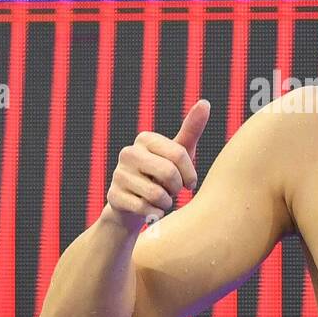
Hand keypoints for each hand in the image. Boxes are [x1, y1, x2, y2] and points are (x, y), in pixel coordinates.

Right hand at [105, 99, 210, 231]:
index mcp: (145, 139)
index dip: (190, 174)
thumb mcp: (179, 153)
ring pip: (157, 194)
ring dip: (166, 203)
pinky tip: (150, 210)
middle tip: (173, 192)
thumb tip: (205, 102)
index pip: (179, 154)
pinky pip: (145, 209)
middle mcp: (128, 152)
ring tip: (161, 201)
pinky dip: (153, 214)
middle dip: (177, 189)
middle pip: (169, 173)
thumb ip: (191, 129)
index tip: (189, 183)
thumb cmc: (162, 176)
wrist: (134, 206)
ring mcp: (118, 174)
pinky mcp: (113, 196)